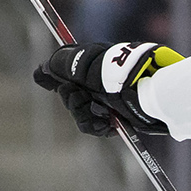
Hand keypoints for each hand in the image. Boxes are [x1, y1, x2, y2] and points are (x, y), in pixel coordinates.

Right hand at [32, 41, 182, 136]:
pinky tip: (109, 123)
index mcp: (92, 63)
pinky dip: (98, 126)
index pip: (63, 72)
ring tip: (102, 113)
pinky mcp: (116, 117)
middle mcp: (98, 81)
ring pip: (81, 114)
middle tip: (86, 98)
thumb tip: (39, 73)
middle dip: (74, 101)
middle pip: (70, 96)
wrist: (151, 97)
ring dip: (86, 115)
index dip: (57, 81)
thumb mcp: (86, 64)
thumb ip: (60, 65)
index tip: (54, 85)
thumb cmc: (120, 77)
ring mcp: (107, 99)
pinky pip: (95, 126)